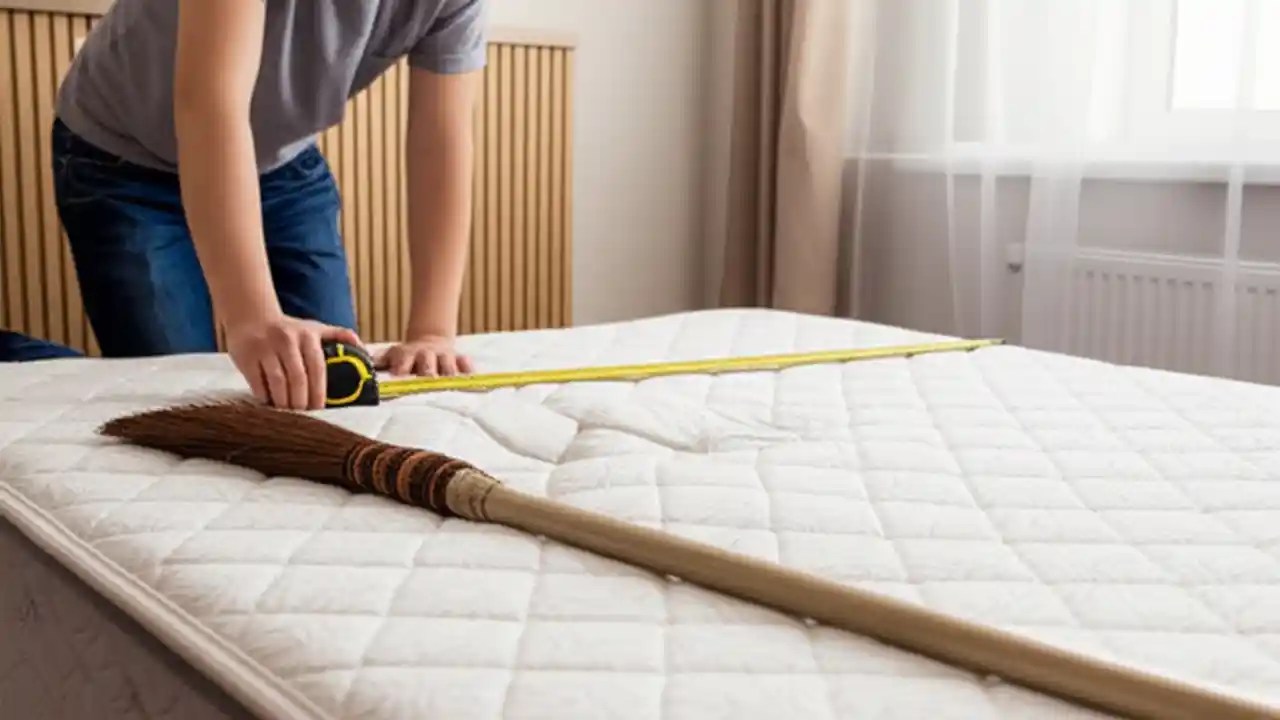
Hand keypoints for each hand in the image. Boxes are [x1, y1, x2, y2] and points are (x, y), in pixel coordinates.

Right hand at [224, 313, 362, 409]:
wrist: (251, 315)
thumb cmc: (288, 328)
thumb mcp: (315, 327)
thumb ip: (339, 336)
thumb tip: (365, 351)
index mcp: (307, 336)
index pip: (317, 368)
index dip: (319, 391)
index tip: (319, 408)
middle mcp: (287, 341)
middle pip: (298, 378)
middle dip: (301, 401)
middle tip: (302, 415)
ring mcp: (265, 348)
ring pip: (277, 382)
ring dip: (283, 401)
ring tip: (287, 413)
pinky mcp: (247, 356)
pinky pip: (257, 382)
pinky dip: (264, 396)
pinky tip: (269, 403)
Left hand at [375, 333, 472, 376]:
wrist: (430, 341)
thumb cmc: (406, 356)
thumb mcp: (390, 355)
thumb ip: (377, 361)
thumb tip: (362, 366)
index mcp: (407, 354)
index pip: (403, 361)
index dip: (401, 368)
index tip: (398, 377)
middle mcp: (426, 355)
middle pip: (428, 364)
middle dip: (428, 372)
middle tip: (428, 383)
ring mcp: (444, 357)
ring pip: (448, 365)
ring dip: (449, 373)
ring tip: (451, 384)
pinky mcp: (459, 359)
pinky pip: (466, 363)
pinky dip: (468, 370)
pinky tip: (471, 378)